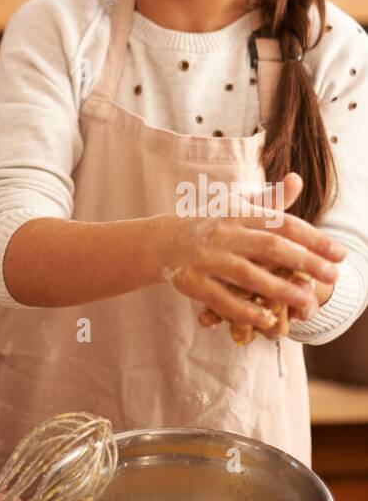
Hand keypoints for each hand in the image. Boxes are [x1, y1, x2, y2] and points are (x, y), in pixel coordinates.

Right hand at [161, 173, 344, 340]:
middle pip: (269, 246)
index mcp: (237, 213)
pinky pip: (222, 299)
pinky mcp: (192, 281)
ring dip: (279, 289)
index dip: (312, 238)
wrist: (162, 240)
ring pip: (247, 274)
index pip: (281, 223)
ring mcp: (206, 257)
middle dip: (304, 261)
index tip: (339, 254)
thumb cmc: (210, 224)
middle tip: (333, 275)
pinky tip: (268, 321)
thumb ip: (270, 200)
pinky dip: (245, 310)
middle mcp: (222, 232)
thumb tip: (297, 179)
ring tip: (306, 301)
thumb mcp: (237, 207)